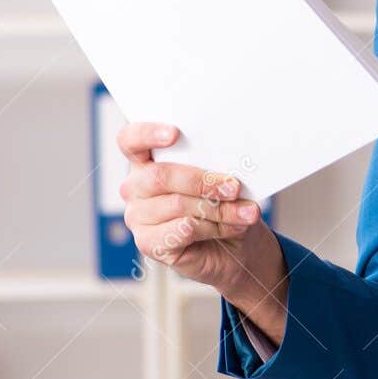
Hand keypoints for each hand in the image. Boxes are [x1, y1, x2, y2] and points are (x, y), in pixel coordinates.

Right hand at [117, 123, 286, 320]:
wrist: (234, 245)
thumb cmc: (223, 204)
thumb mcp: (221, 179)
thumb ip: (215, 165)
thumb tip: (230, 164)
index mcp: (147, 161)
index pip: (131, 140)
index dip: (147, 133)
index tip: (175, 133)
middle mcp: (135, 187)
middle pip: (160, 175)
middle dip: (203, 181)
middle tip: (234, 187)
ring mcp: (138, 216)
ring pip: (177, 204)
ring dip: (219, 209)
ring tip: (247, 212)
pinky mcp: (149, 243)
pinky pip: (183, 229)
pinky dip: (214, 227)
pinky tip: (233, 227)